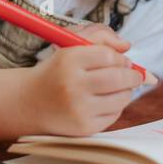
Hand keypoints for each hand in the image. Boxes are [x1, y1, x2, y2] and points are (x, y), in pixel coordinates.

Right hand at [24, 23, 145, 135]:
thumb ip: (100, 36)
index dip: (121, 58)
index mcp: (67, 60)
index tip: (121, 60)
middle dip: (133, 76)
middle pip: (120, 78)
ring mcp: (78, 109)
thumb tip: (127, 45)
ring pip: (122, 97)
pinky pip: (115, 114)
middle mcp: (72, 85)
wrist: (28, 103)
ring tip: (116, 87)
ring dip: (127, 91)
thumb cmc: (56, 71)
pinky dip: (116, 107)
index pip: (109, 56)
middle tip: (133, 75)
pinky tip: (103, 102)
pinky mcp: (84, 127)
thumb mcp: (70, 44)